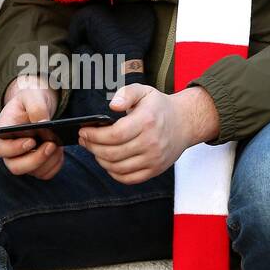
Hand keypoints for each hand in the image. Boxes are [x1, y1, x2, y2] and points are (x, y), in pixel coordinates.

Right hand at [0, 80, 63, 179]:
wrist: (38, 105)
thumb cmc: (30, 100)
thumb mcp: (31, 95)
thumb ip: (35, 107)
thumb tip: (43, 123)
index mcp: (2, 134)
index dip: (13, 149)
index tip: (31, 141)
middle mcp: (10, 151)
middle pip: (16, 167)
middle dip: (35, 160)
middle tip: (51, 145)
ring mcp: (23, 160)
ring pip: (33, 172)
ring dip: (49, 161)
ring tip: (58, 144)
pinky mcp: (37, 165)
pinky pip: (46, 173)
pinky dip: (55, 165)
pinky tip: (61, 151)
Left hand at [78, 84, 219, 182]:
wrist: (185, 123)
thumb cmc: (159, 107)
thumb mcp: (144, 91)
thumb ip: (126, 94)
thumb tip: (113, 105)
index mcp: (147, 121)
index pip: (114, 134)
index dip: (94, 136)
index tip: (84, 131)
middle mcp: (152, 142)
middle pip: (112, 153)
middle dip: (92, 147)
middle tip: (84, 140)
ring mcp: (154, 159)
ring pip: (117, 168)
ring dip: (100, 160)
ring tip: (94, 150)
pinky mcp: (155, 170)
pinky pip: (128, 179)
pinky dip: (113, 173)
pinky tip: (108, 162)